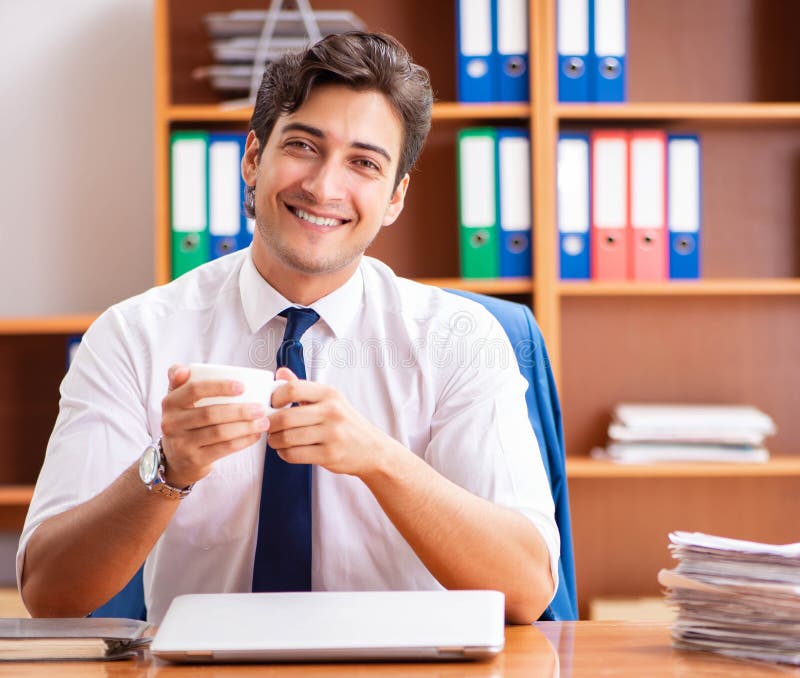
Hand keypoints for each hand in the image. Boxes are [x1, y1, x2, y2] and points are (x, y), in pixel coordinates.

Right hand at [159, 365, 269, 486]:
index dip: (219, 387)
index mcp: (170, 402)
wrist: (176, 459)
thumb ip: (179, 379)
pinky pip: (223, 449)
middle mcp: (171, 423)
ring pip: (219, 433)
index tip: (242, 387)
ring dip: (246, 427)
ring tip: (263, 422)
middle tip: (260, 408)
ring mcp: (181, 443)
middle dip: (240, 411)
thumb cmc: (185, 421)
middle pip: (210, 414)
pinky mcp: (194, 460)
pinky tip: (255, 435)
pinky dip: (243, 441)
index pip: (195, 390)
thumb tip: (185, 369)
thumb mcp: (177, 400)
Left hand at [266, 367, 399, 477]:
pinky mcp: (329, 454)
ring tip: (276, 440)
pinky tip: (287, 450)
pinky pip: (294, 454)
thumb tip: (280, 372)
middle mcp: (331, 411)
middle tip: (268, 427)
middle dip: (270, 425)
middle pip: (286, 417)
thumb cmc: (346, 423)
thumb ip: (303, 387)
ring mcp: (331, 434)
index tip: (272, 405)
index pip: (293, 389)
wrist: (371, 449)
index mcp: (329, 394)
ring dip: (275, 441)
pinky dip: (284, 454)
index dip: (275, 397)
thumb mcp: (329, 400)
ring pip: (287, 438)